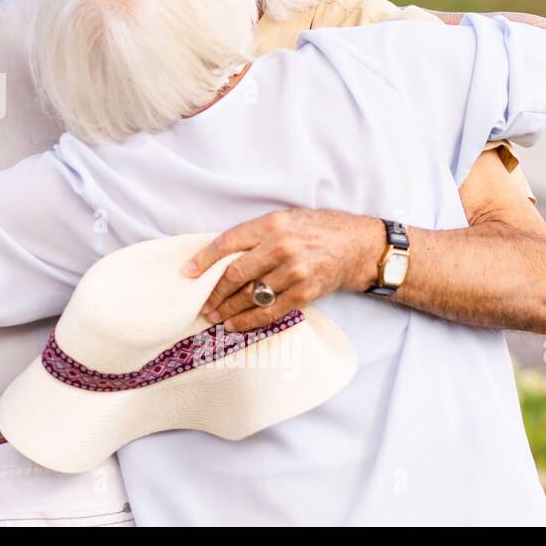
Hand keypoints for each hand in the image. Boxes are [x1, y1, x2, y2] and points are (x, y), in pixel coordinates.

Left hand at [183, 209, 381, 331]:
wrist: (357, 246)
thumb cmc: (314, 230)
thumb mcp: (282, 220)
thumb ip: (253, 235)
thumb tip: (217, 256)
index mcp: (271, 224)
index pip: (227, 243)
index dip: (203, 259)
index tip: (187, 272)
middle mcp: (281, 247)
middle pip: (235, 273)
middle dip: (213, 292)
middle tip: (201, 303)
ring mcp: (294, 271)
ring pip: (250, 295)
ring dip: (227, 310)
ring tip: (214, 316)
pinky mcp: (306, 292)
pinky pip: (270, 312)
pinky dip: (249, 321)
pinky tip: (234, 325)